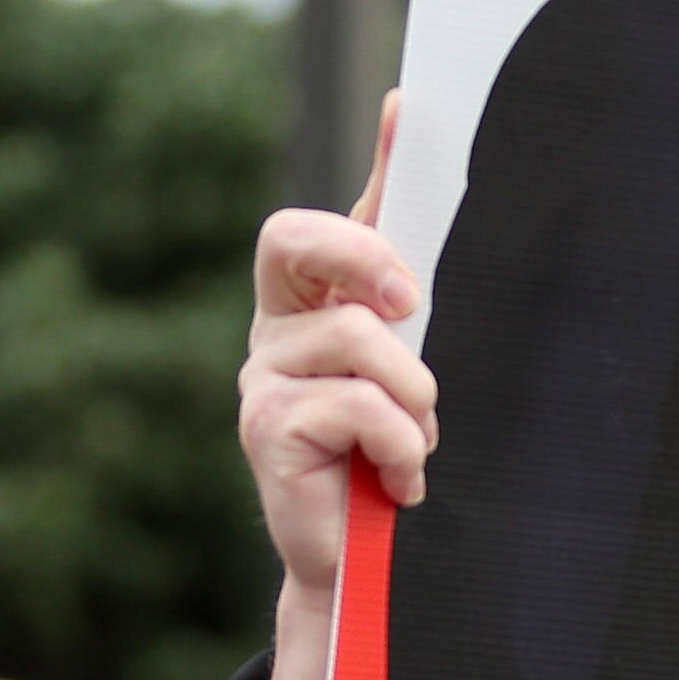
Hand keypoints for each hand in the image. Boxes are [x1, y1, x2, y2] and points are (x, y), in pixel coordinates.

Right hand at [242, 90, 437, 679]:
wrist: (362, 564)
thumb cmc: (387, 457)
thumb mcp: (407, 369)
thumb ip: (404, 285)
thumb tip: (417, 156)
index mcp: (306, 306)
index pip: (317, 223)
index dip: (363, 169)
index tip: (409, 115)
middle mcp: (273, 330)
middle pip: (293, 239)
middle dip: (364, 255)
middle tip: (414, 303)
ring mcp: (261, 377)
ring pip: (360, 342)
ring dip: (415, 397)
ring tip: (417, 443)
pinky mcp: (266, 428)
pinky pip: (360, 407)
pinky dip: (402, 446)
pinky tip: (399, 481)